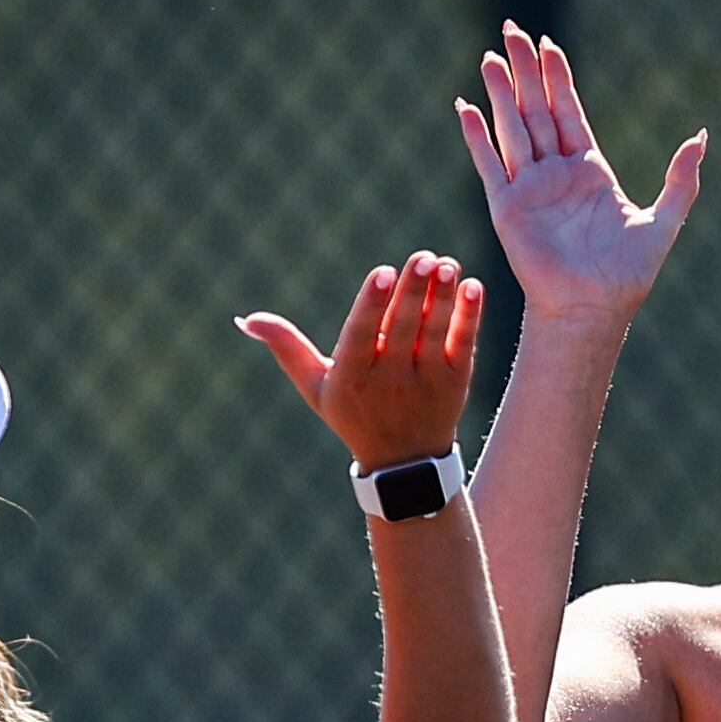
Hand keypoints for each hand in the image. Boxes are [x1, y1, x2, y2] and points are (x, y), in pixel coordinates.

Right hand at [239, 252, 482, 469]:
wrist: (404, 464)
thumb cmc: (353, 414)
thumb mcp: (316, 387)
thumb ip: (287, 349)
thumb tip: (246, 319)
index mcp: (351, 378)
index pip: (362, 336)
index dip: (372, 304)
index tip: (382, 272)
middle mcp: (389, 382)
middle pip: (402, 330)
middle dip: (412, 292)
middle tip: (423, 257)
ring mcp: (426, 383)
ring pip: (434, 334)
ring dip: (443, 299)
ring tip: (447, 266)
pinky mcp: (456, 383)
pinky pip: (464, 346)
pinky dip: (469, 317)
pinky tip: (474, 287)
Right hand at [458, 24, 704, 325]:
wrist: (592, 311)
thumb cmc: (627, 276)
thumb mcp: (664, 221)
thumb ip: (681, 181)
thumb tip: (700, 137)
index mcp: (589, 171)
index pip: (569, 112)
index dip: (558, 78)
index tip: (548, 45)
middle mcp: (555, 175)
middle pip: (537, 111)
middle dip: (526, 71)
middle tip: (513, 31)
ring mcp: (529, 191)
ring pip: (512, 129)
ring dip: (500, 93)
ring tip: (491, 57)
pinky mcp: (508, 210)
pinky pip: (490, 165)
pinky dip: (478, 136)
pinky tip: (467, 107)